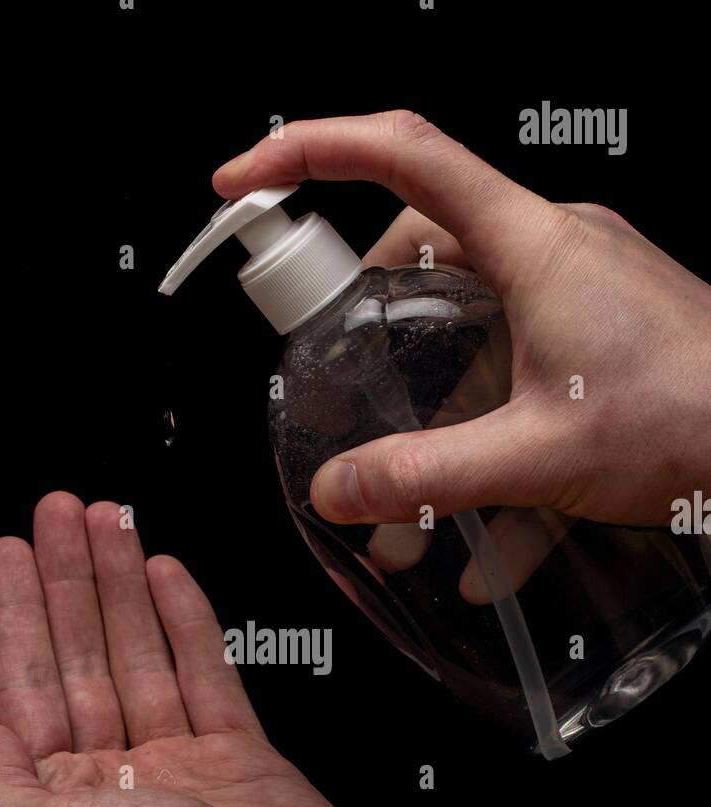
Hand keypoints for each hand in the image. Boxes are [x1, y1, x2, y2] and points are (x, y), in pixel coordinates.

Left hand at [0, 493, 388, 806]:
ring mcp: (178, 770)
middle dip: (66, 583)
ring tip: (111, 520)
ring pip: (139, 655)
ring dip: (120, 587)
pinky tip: (166, 577)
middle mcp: (113, 787)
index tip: (10, 556)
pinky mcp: (239, 761)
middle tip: (60, 514)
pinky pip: (204, 675)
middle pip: (79, 660)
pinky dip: (185, 623)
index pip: (22, 691)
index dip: (13, 617)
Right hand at [214, 110, 710, 527]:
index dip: (308, 156)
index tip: (242, 187)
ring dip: (434, 430)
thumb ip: (425, 475)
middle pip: (421, 260)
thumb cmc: (697, 417)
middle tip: (331, 394)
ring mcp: (580, 298)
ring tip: (408, 523)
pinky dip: (492, 457)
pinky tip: (489, 549)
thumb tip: (340, 488)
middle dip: (368, 341)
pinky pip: (521, 387)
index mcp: (531, 241)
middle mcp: (554, 252)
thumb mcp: (539, 455)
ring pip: (474, 343)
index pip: (400, 154)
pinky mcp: (601, 345)